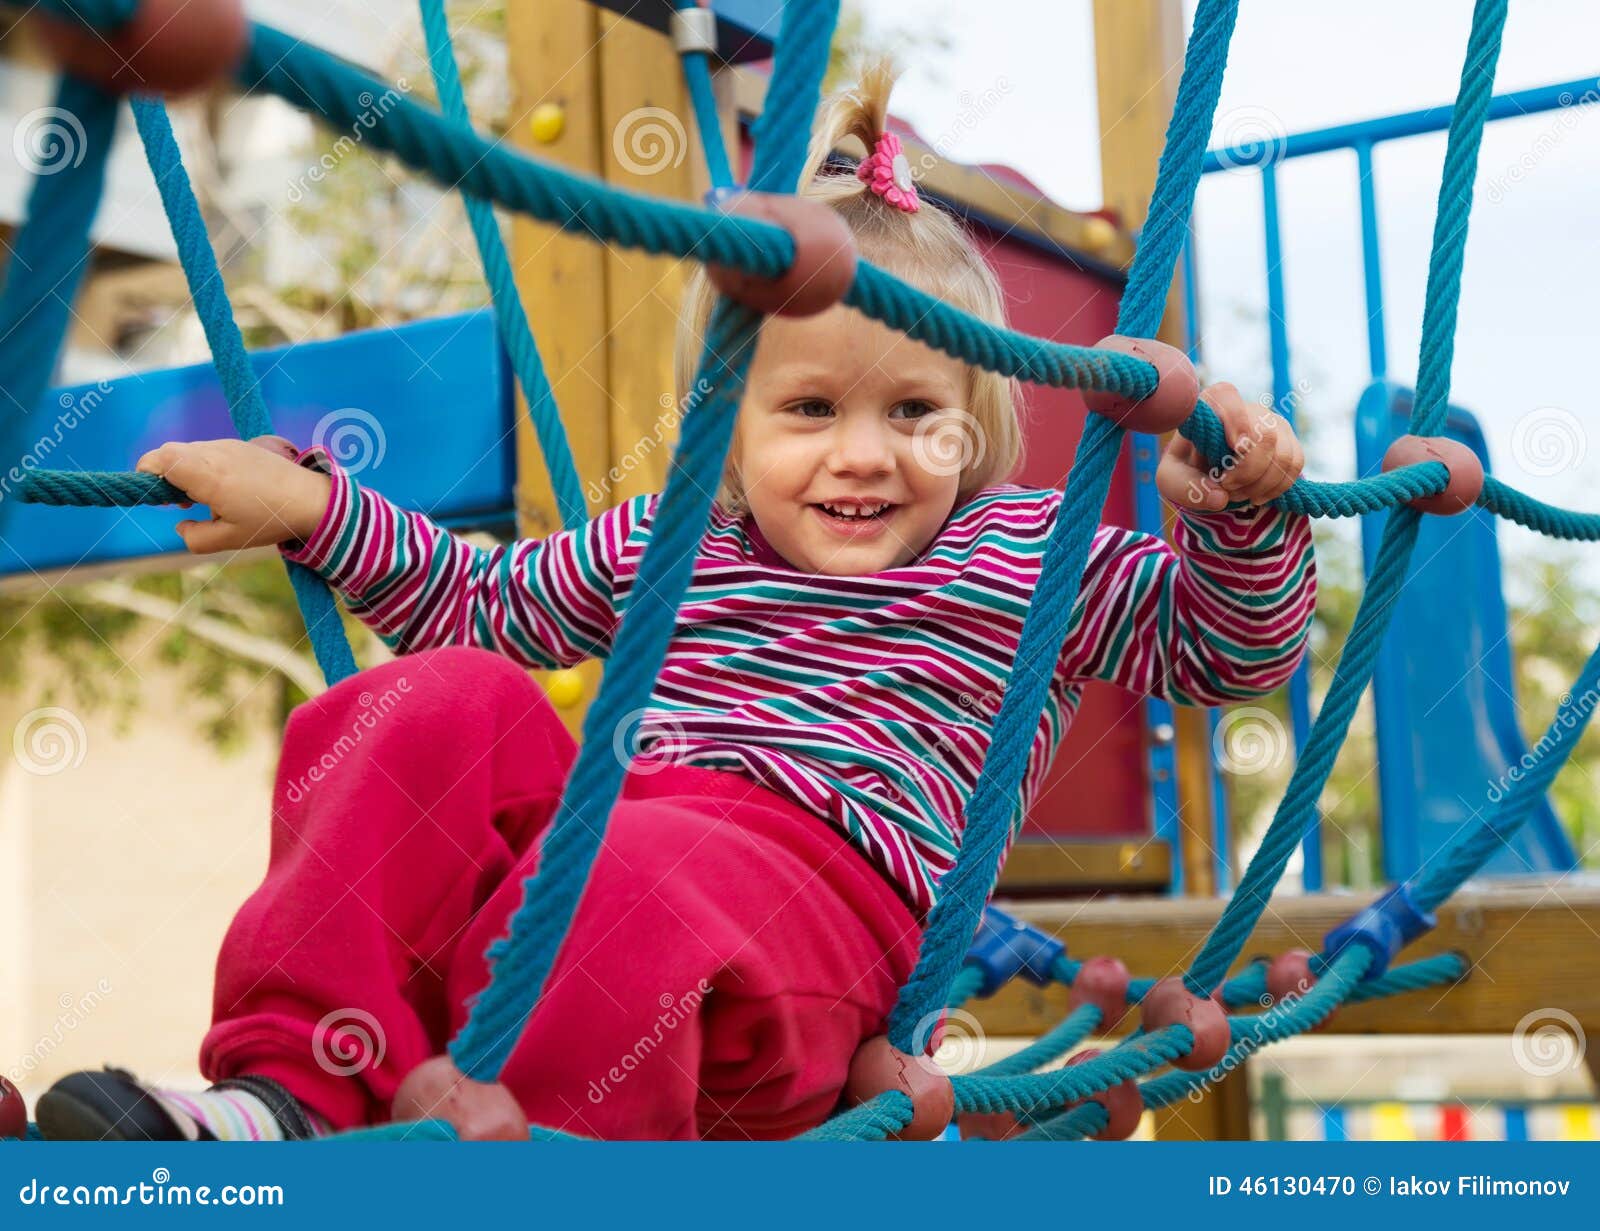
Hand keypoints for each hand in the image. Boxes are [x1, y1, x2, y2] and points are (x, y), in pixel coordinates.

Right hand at [134, 435, 331, 553]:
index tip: (159, 497)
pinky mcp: (240, 445)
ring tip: (208, 497)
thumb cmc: (270, 520)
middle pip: (170, 453)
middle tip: (187, 501)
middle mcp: (214, 453)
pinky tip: (226, 488)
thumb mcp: (229, 539)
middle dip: (165, 476)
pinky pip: (208, 450)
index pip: (158, 459)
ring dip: (187, 471)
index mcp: (207, 475)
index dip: (146, 474)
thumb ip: (195, 537)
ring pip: (189, 451)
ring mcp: (228, 445)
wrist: (311, 499)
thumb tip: (180, 525)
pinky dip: (204, 466)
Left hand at [1157, 382, 1304, 512]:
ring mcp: (1273, 423)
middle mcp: (1247, 408)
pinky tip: (1255, 495)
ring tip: (1236, 494)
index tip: (1236, 447)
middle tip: (1226, 486)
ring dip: (1260, 485)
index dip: (1237, 419)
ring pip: (1283, 455)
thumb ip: (1184, 486)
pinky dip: (1276, 488)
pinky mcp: (1289, 441)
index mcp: (1212, 405)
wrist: (1208, 472)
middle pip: (1264, 436)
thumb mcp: (1172, 478)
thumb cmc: (1186, 468)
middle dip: (1247, 472)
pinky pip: (1295, 465)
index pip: (1227, 396)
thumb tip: (1219, 497)